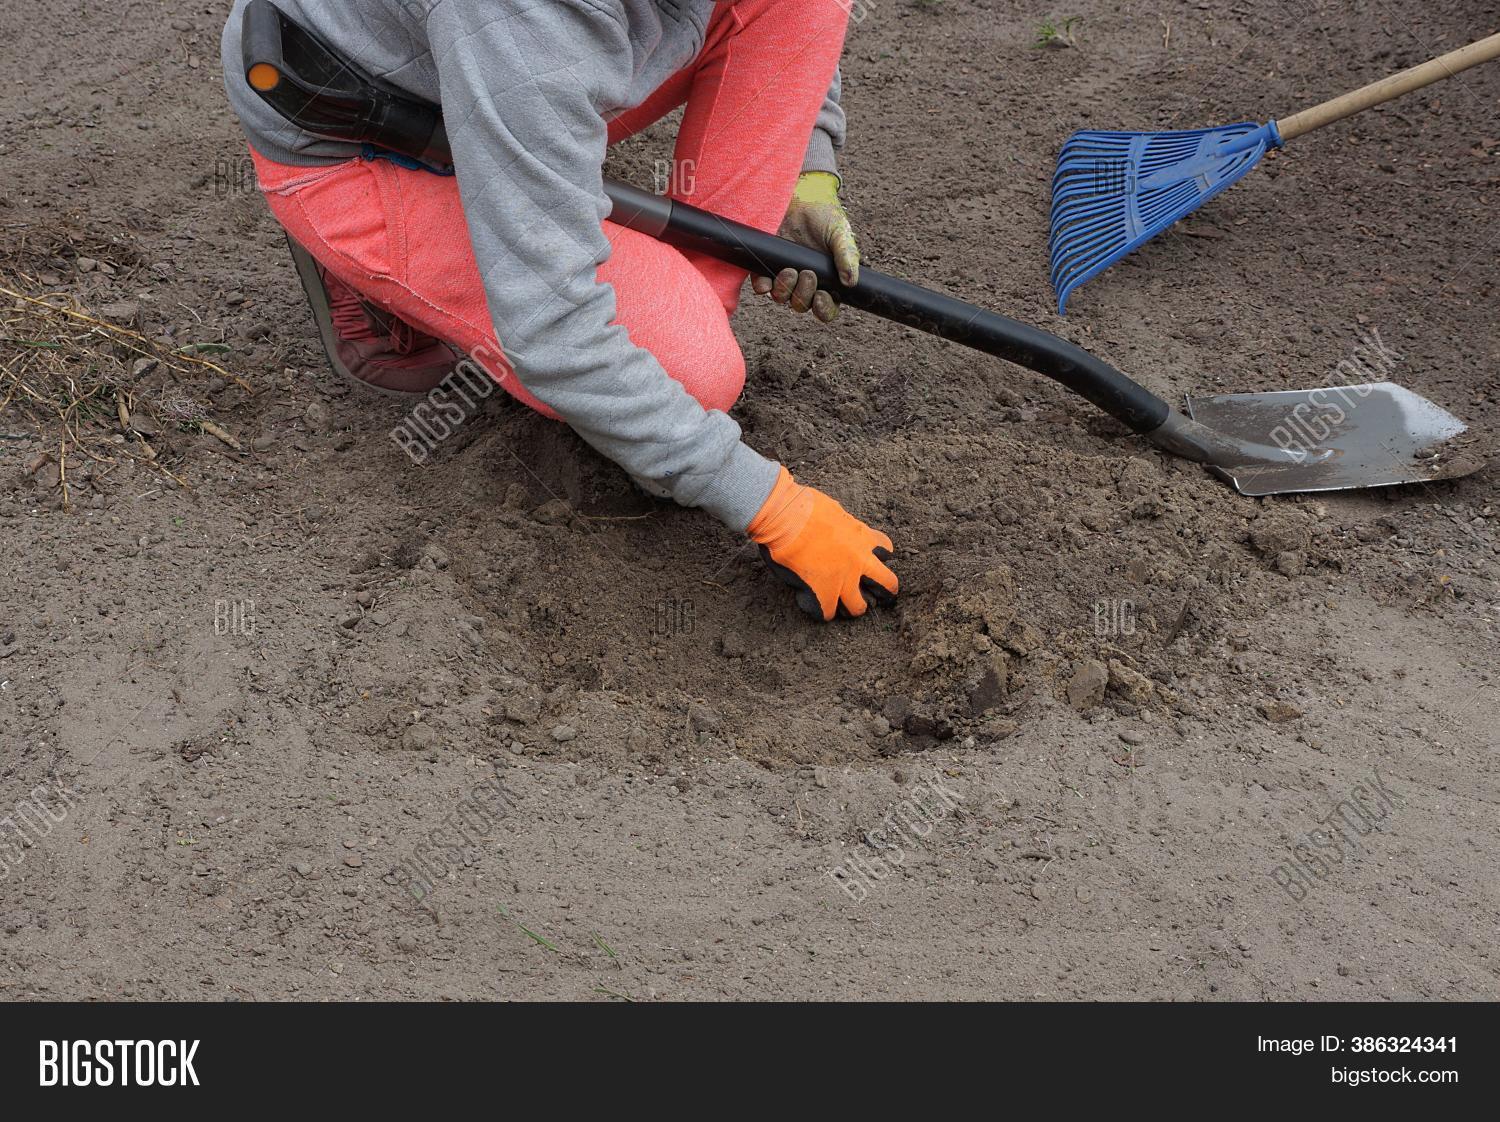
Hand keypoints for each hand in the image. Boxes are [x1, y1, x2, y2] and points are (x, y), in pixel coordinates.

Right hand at [747, 466, 897, 620]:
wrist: (786, 517)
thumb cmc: (804, 506)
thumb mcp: (835, 511)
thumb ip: (843, 526)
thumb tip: (837, 529)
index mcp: (863, 538)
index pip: (886, 551)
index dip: (879, 558)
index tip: (869, 560)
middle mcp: (860, 561)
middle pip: (887, 584)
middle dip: (883, 592)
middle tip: (874, 596)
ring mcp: (843, 579)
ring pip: (858, 607)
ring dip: (851, 607)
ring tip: (841, 606)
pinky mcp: (823, 592)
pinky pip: (827, 613)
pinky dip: (821, 611)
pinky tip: (814, 605)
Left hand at [751, 171, 859, 323]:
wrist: (801, 195)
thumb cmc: (824, 215)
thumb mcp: (840, 233)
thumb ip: (847, 256)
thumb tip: (850, 281)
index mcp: (826, 280)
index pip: (826, 307)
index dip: (824, 310)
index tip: (821, 298)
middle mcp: (805, 282)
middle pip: (802, 305)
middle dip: (804, 294)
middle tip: (807, 273)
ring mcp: (785, 275)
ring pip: (782, 298)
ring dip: (785, 290)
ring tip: (790, 270)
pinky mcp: (766, 265)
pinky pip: (762, 285)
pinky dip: (763, 286)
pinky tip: (767, 279)